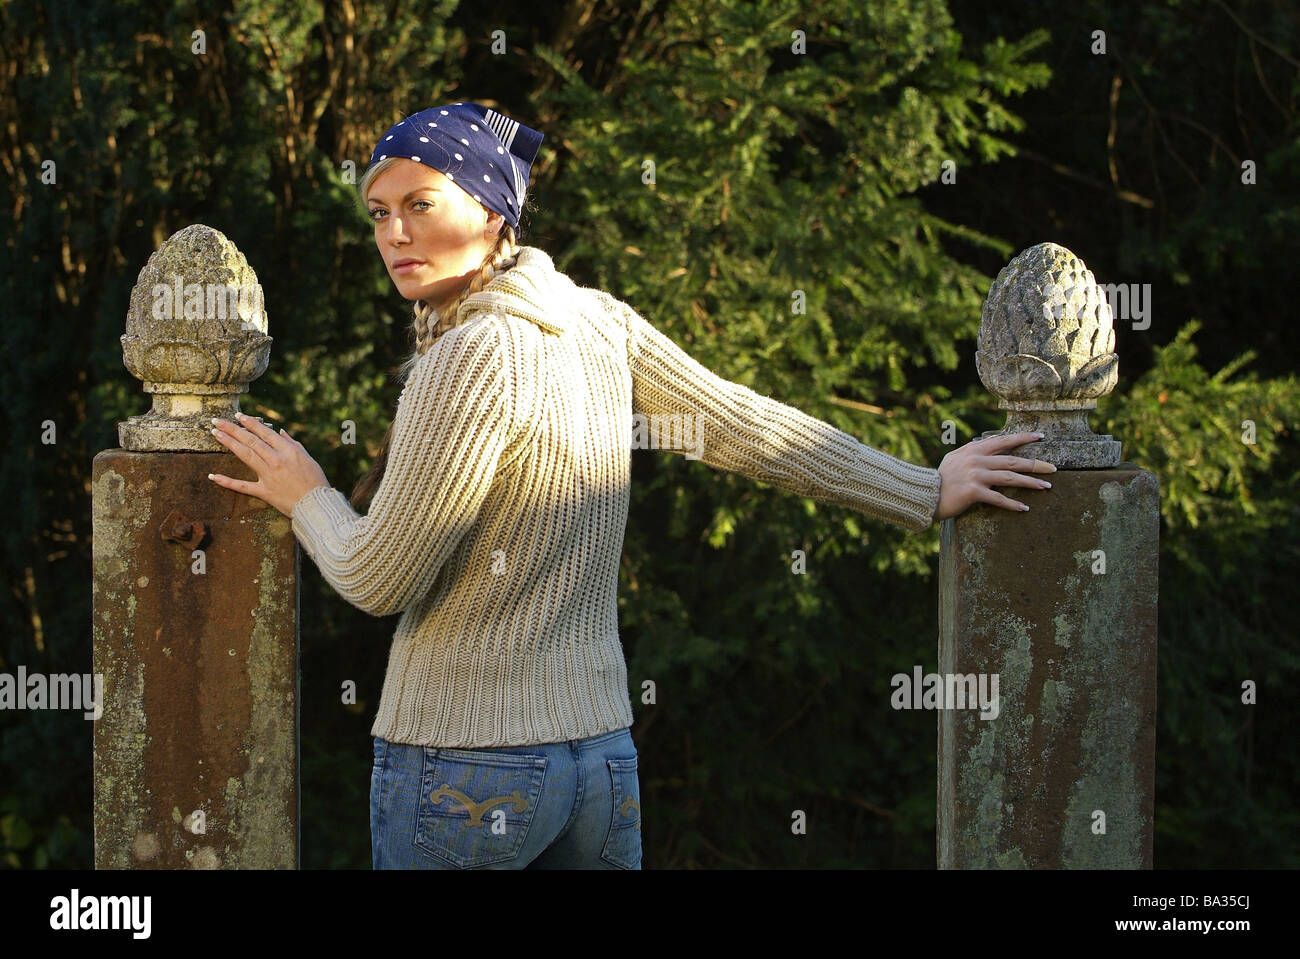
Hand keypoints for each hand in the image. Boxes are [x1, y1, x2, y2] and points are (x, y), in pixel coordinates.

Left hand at [207, 412, 329, 517]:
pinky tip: (213, 476)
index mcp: (288, 451)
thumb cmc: (315, 480)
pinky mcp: (264, 492)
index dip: (250, 423)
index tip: (239, 416)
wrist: (316, 504)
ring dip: (229, 443)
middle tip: (218, 421)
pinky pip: (242, 486)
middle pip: (251, 441)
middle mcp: (276, 460)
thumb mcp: (308, 458)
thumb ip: (293, 443)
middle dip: (233, 429)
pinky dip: (227, 481)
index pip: (265, 433)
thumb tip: (280, 432)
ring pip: (245, 455)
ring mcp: (268, 476)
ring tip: (216, 433)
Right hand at [934, 431, 1055, 521]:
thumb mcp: (955, 457)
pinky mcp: (973, 493)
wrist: (926, 493)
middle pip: (1012, 461)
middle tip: (1053, 468)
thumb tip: (984, 442)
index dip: (1023, 438)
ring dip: (1030, 483)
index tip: (1041, 437)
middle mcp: (976, 460)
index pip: (1003, 440)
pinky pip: (997, 498)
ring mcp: (975, 476)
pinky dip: (1012, 504)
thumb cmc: (941, 477)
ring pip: (1009, 478)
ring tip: (1046, 487)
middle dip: (1035, 464)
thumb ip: (972, 450)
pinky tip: (1024, 508)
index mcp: (974, 450)